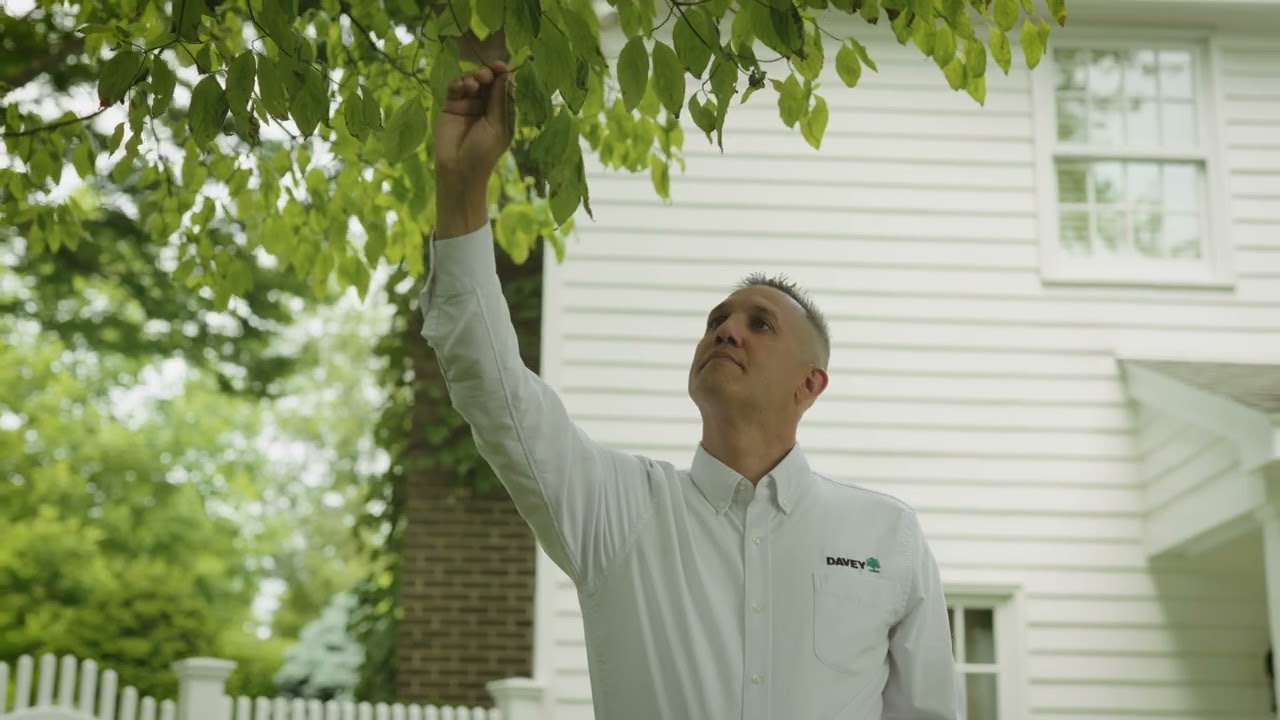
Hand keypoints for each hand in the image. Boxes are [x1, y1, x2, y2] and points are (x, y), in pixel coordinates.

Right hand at [434, 62, 513, 190]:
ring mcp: (468, 105)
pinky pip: (455, 88)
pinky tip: (462, 87)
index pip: (504, 87)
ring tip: (473, 84)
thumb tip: (506, 73)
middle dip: (487, 74)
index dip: (503, 75)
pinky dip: (458, 83)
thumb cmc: (484, 152)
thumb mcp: (498, 126)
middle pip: (488, 81)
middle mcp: (486, 106)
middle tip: (485, 74)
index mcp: (502, 111)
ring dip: (473, 77)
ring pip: (471, 81)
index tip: (501, 66)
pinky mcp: (451, 106)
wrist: (459, 170)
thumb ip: (500, 99)